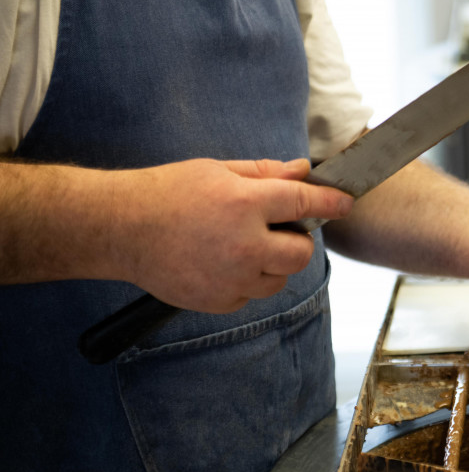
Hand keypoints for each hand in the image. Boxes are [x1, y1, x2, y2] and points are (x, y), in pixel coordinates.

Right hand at [116, 158, 352, 311]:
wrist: (119, 230)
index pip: (304, 204)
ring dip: (272, 264)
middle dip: (297, 240)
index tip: (344, 203)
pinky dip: (246, 282)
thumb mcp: (217, 171)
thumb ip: (265, 174)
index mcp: (244, 204)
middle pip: (301, 253)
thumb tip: (303, 172)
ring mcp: (232, 278)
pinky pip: (251, 295)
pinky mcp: (219, 301)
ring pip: (279, 279)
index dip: (330, 204)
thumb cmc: (167, 193)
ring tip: (241, 245)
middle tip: (278, 229)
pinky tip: (220, 262)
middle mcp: (244, 245)